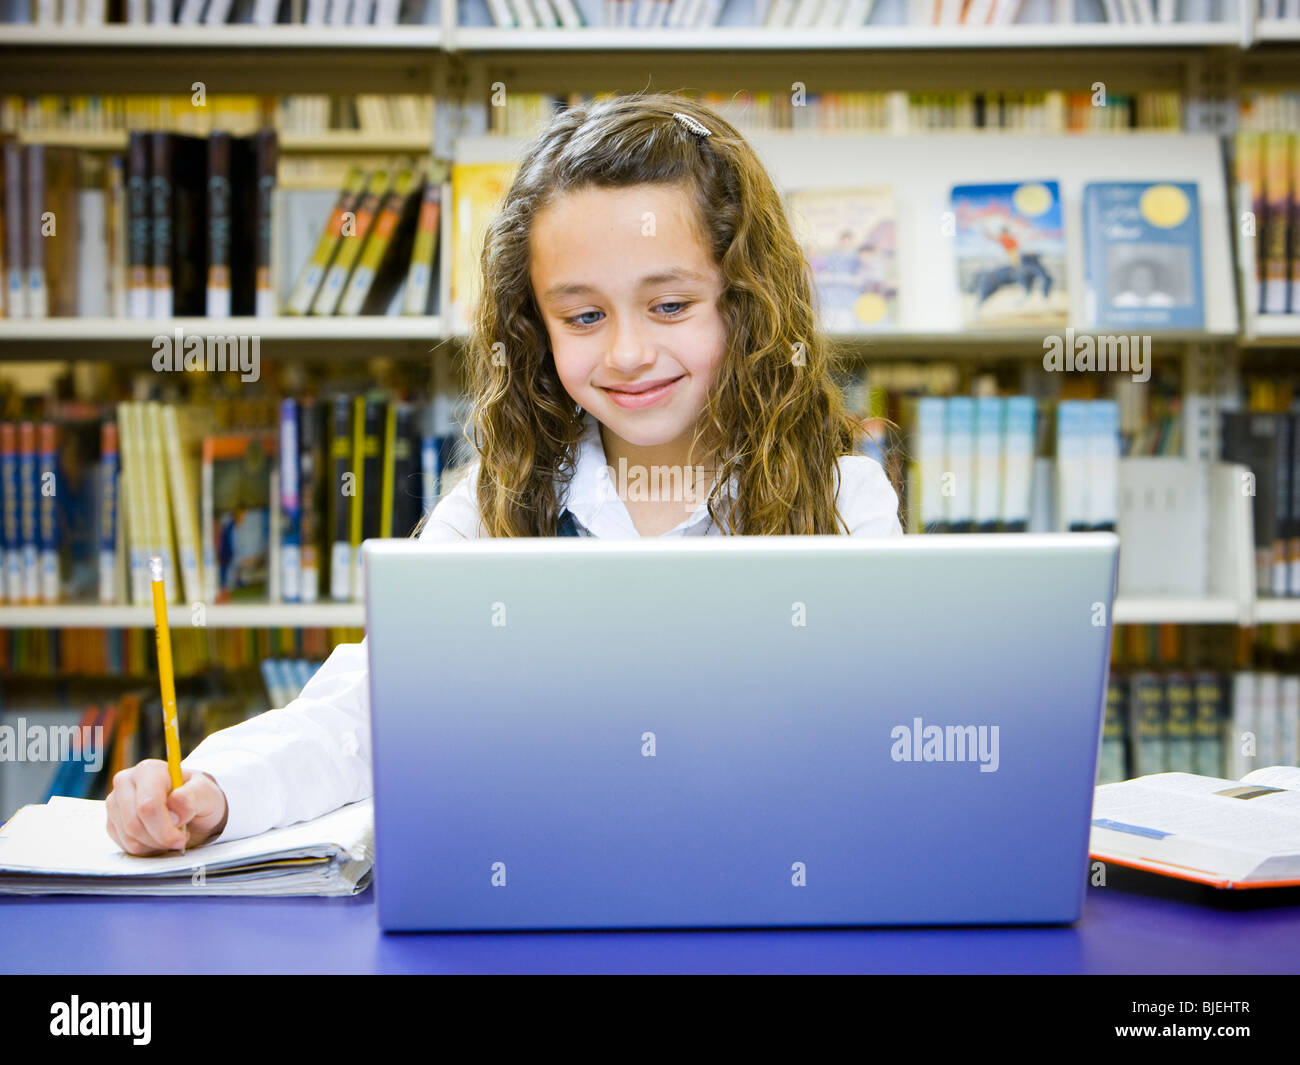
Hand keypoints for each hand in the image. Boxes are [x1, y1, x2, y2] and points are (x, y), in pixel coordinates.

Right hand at [105, 761, 228, 855]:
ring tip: (171, 833)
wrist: (192, 807)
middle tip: (180, 838)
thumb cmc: (199, 797)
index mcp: (149, 770)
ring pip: (129, 837)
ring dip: (155, 844)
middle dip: (161, 838)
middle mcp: (126, 782)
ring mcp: (115, 802)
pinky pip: (125, 844)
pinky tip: (158, 837)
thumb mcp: (208, 794)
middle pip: (135, 823)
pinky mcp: (112, 821)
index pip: (148, 805)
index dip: (165, 828)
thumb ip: (195, 796)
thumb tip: (176, 802)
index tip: (182, 836)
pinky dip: (145, 848)